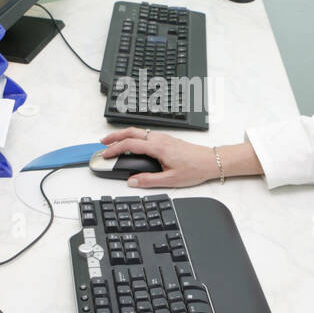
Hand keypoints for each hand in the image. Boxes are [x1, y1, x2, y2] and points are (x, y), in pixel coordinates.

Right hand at [99, 127, 217, 187]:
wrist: (210, 161)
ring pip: (138, 131)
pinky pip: (145, 134)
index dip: (114, 149)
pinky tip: (132, 144)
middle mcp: (159, 139)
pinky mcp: (166, 139)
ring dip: (123, 135)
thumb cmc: (195, 168)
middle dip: (114, 136)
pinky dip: (133, 136)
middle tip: (103, 143)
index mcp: (158, 147)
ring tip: (114, 142)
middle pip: (131, 132)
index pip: (130, 144)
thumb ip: (149, 180)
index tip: (105, 154)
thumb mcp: (170, 179)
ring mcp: (163, 137)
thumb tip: (132, 181)